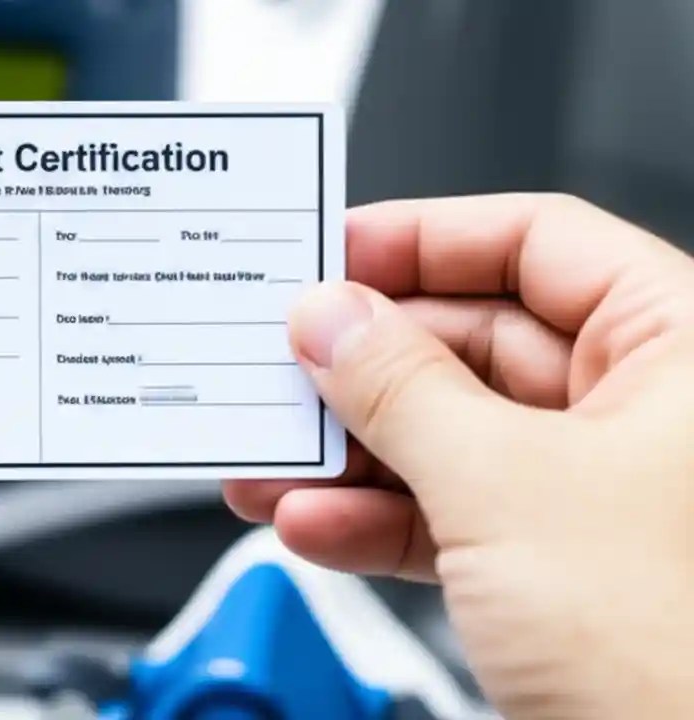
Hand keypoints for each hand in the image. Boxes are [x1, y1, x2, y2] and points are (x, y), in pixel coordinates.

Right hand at [225, 194, 693, 718]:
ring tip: (273, 463)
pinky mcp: (558, 568)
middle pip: (476, 345)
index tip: (331, 257)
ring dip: (351, 457)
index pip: (537, 243)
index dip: (423, 240)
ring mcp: (599, 494)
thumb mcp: (505, 488)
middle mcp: (647, 413)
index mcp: (681, 349)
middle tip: (284, 370)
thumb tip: (330, 320)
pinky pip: (452, 516)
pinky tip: (317, 526)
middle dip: (365, 371)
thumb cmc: (675, 654)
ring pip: (451, 438)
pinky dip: (378, 522)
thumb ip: (401, 388)